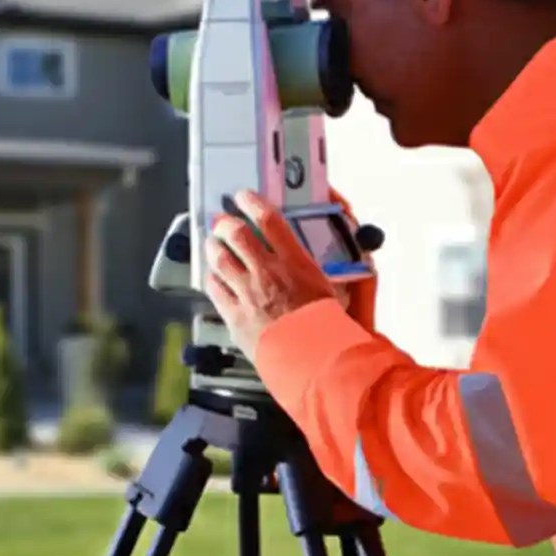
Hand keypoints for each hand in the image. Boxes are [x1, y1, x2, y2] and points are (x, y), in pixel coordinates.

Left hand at [204, 190, 338, 361]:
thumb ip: (325, 272)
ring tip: (212, 243)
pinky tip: (212, 276)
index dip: (253, 203)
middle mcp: (267, 272)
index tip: (244, 196)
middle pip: (237, 235)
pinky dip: (212, 279)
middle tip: (222, 220)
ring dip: (213, 248)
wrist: (312, 359)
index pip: (270, 221)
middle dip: (226, 223)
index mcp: (294, 263)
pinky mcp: (234, 314)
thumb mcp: (332, 291)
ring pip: (220, 259)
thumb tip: (343, 263)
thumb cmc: (326, 329)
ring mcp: (247, 292)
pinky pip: (215, 289)